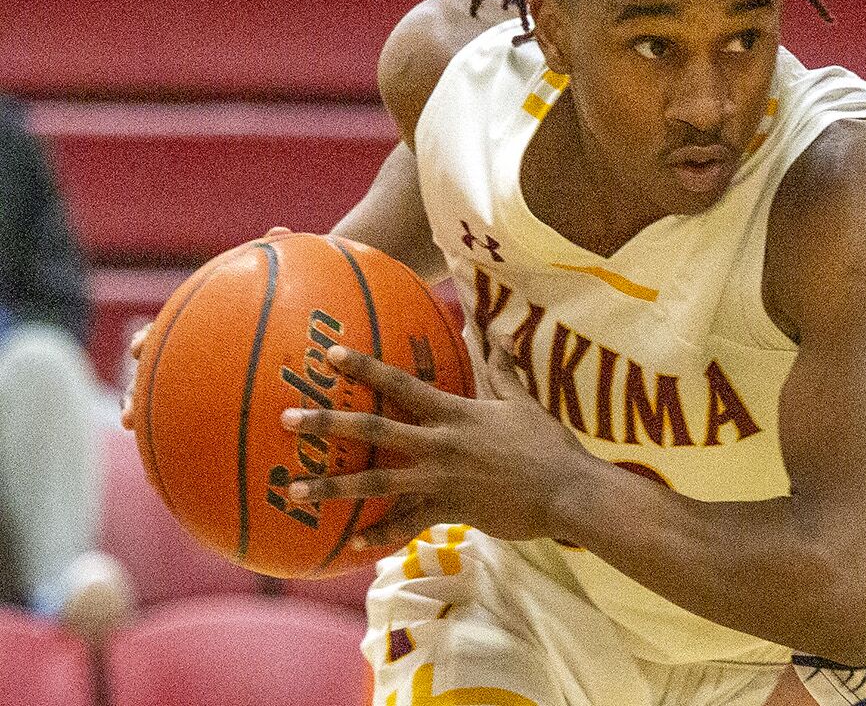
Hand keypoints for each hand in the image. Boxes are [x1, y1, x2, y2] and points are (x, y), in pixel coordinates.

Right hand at [124, 226, 295, 428]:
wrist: (308, 319)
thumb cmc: (294, 293)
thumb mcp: (291, 276)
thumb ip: (280, 256)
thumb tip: (280, 230)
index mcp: (206, 324)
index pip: (167, 330)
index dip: (149, 339)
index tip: (137, 348)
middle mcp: (200, 353)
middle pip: (158, 372)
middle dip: (138, 391)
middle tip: (128, 411)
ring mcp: (209, 376)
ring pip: (170, 399)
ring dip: (149, 415)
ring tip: (136, 430)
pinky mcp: (225, 398)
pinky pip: (206, 420)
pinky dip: (191, 436)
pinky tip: (182, 455)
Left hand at [280, 343, 602, 547]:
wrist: (567, 491)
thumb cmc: (548, 445)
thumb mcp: (522, 403)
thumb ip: (499, 370)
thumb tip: (490, 332)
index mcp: (455, 412)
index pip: (401, 383)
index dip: (364, 367)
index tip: (329, 354)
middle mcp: (440, 443)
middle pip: (374, 429)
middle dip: (328, 422)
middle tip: (287, 418)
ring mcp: (441, 479)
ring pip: (375, 482)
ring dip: (331, 486)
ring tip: (293, 489)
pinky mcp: (449, 510)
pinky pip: (405, 525)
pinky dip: (377, 535)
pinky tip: (349, 544)